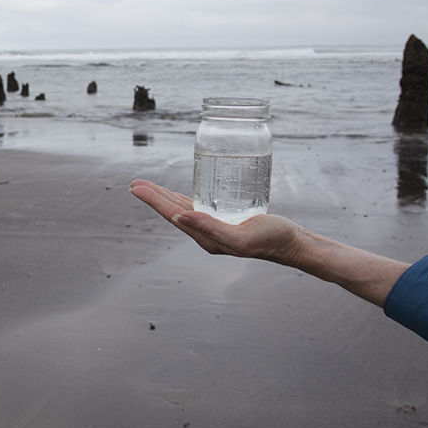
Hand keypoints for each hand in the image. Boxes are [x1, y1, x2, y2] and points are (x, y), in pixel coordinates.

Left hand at [129, 179, 303, 263]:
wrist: (292, 243)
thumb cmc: (270, 240)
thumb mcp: (241, 237)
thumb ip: (211, 229)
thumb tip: (180, 218)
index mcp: (205, 238)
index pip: (173, 215)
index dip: (154, 200)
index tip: (136, 188)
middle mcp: (205, 233)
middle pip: (173, 211)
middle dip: (154, 197)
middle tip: (135, 183)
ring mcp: (214, 227)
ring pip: (183, 208)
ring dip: (165, 196)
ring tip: (149, 187)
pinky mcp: (225, 220)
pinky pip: (198, 207)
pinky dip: (185, 198)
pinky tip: (182, 193)